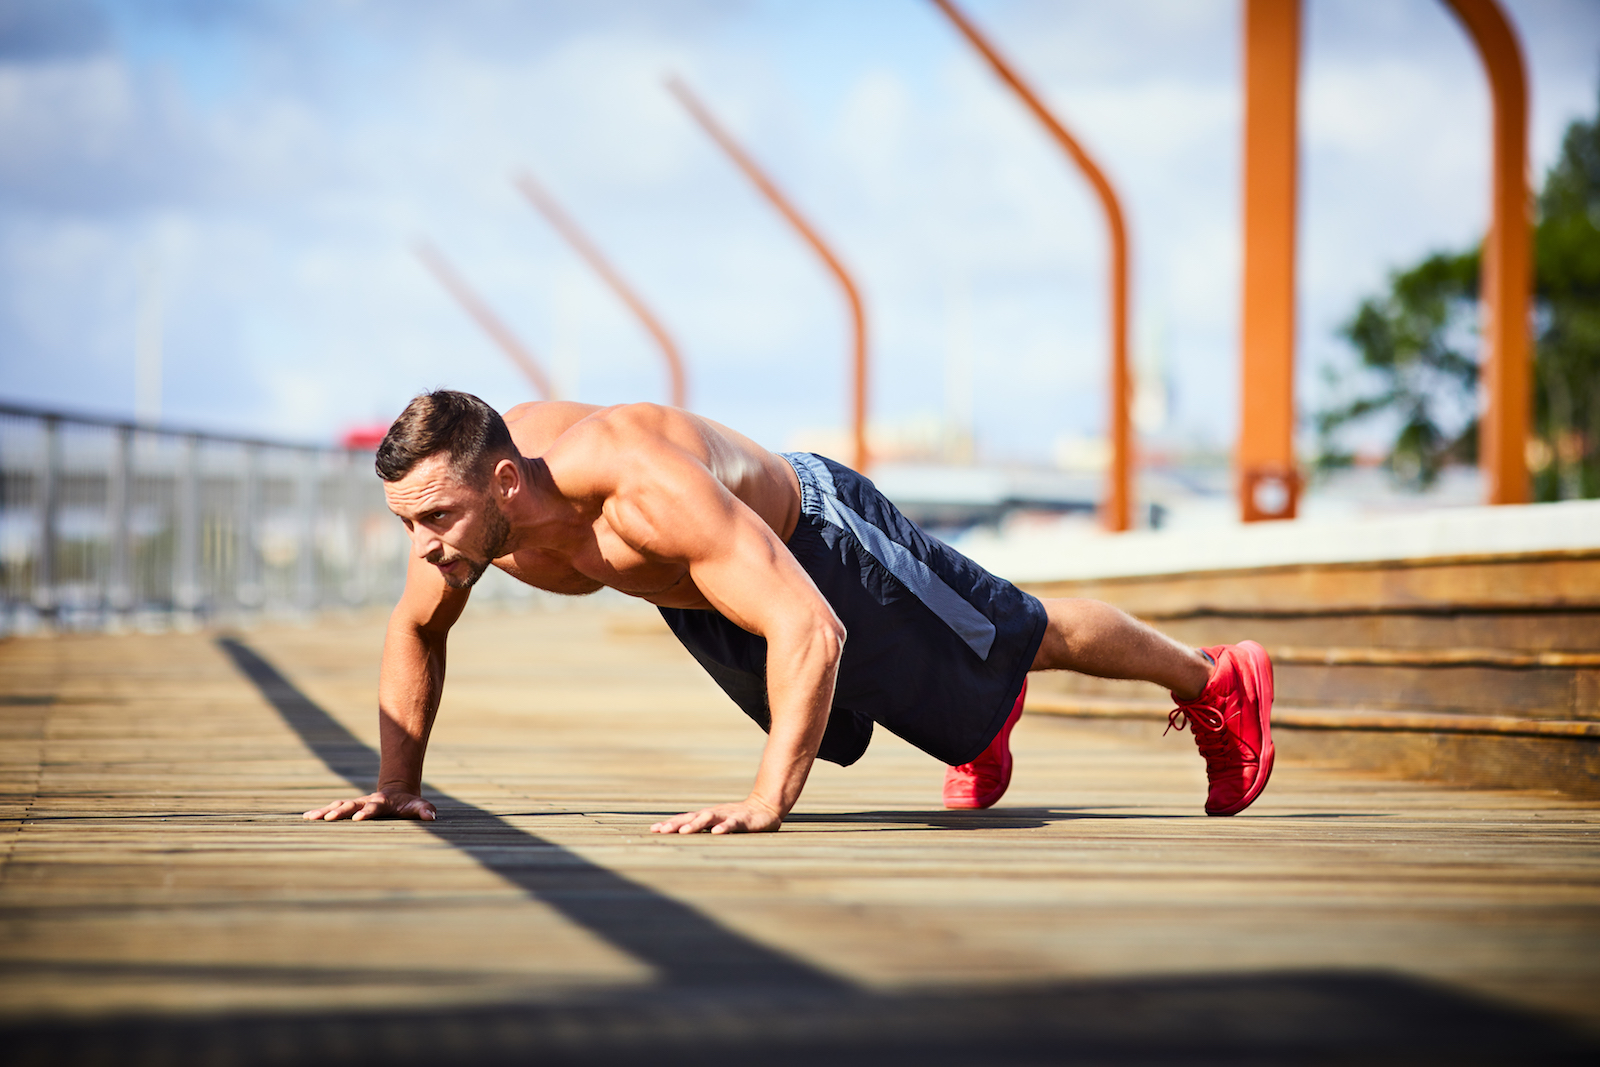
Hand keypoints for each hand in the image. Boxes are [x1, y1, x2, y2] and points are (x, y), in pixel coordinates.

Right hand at [303, 790, 435, 821]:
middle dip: (340, 811)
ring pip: (338, 805)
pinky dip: (320, 811)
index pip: (373, 807)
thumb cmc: (407, 804)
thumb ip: (424, 810)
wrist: (397, 792)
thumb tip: (431, 816)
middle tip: (327, 818)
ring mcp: (356, 803)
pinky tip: (306, 817)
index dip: (367, 812)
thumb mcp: (418, 806)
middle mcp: (366, 801)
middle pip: (351, 805)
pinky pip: (332, 808)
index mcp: (381, 802)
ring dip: (324, 811)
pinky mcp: (349, 806)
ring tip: (309, 818)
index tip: (358, 819)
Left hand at [650, 798, 782, 834]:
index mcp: (706, 815)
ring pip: (709, 818)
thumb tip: (680, 835)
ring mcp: (727, 815)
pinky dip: (724, 827)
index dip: (670, 823)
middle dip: (676, 824)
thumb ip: (702, 828)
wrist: (764, 808)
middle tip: (661, 831)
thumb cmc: (737, 818)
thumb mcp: (717, 823)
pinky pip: (732, 823)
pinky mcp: (742, 820)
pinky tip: (717, 833)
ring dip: (695, 825)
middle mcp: (713, 813)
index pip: (684, 818)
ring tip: (683, 832)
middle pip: (692, 817)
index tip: (654, 830)